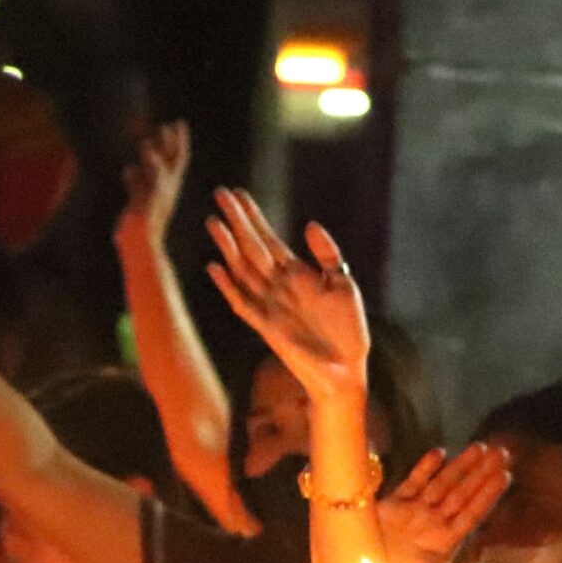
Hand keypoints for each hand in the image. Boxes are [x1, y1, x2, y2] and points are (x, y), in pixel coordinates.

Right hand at [116, 121, 189, 249]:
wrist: (139, 246)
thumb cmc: (146, 221)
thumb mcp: (151, 191)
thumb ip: (152, 169)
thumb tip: (147, 146)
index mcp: (170, 185)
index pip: (177, 157)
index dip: (178, 140)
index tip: (178, 123)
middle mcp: (163, 190)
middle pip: (168, 162)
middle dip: (167, 144)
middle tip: (167, 126)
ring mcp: (151, 197)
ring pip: (152, 173)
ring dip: (150, 158)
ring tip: (146, 143)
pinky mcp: (139, 206)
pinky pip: (138, 187)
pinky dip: (134, 176)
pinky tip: (128, 171)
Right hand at [205, 188, 369, 407]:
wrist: (346, 369)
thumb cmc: (347, 329)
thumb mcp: (343, 284)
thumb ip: (326, 254)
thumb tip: (309, 223)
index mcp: (296, 274)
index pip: (268, 238)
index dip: (254, 216)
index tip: (238, 193)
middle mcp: (278, 286)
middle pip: (251, 247)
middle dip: (236, 221)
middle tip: (220, 193)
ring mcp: (269, 305)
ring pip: (243, 270)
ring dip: (228, 246)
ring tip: (213, 222)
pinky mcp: (266, 326)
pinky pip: (242, 303)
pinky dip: (228, 286)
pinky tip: (214, 267)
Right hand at [377, 444, 511, 562]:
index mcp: (445, 542)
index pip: (472, 514)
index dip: (488, 495)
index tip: (505, 475)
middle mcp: (432, 524)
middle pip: (461, 494)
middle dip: (480, 474)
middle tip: (502, 452)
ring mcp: (413, 512)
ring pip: (441, 484)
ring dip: (459, 467)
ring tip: (478, 448)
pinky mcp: (391, 505)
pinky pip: (412, 483)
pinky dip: (424, 469)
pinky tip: (439, 453)